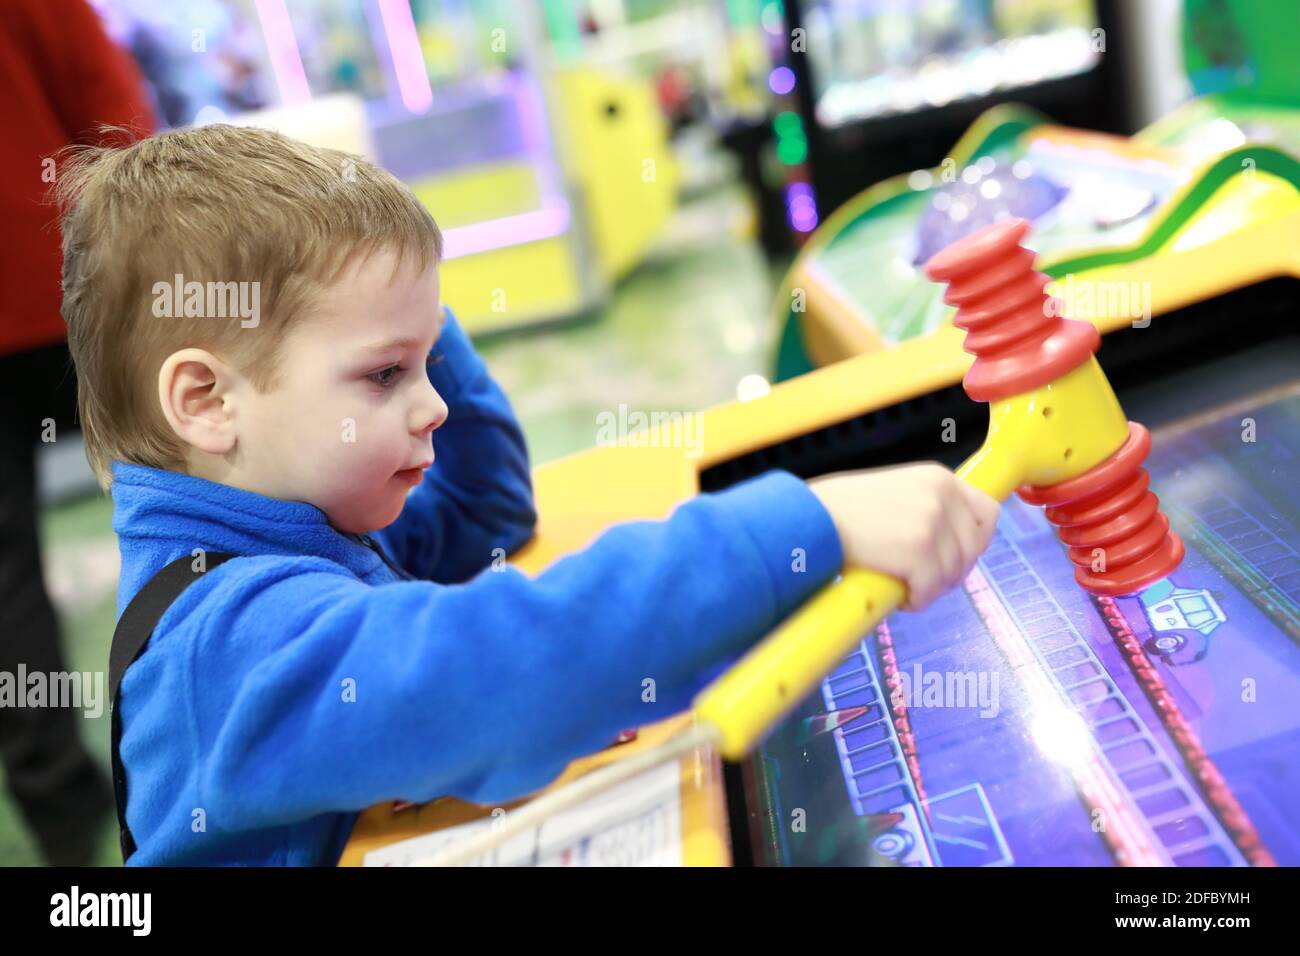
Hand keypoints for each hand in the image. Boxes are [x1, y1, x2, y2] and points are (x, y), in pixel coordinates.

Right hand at [809, 462, 999, 610]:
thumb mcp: (894, 492)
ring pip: (953, 573)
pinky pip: (931, 589)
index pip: (988, 511)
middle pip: (974, 548)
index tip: (956, 557)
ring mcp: (932, 522)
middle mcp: (942, 495)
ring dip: (931, 588)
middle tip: (925, 582)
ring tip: (904, 587)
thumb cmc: (838, 510)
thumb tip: (952, 544)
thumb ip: (925, 507)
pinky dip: (917, 600)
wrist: (809, 517)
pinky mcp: (918, 551)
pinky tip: (900, 597)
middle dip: (953, 571)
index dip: (976, 540)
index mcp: (938, 477)